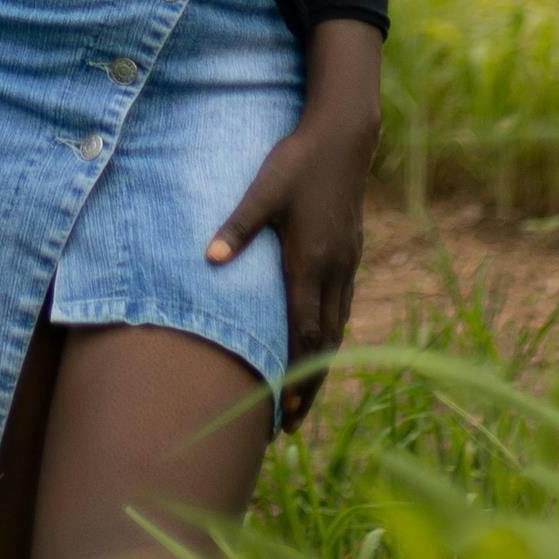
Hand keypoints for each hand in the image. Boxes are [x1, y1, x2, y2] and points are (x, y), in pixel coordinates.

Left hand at [206, 15, 382, 424]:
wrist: (344, 135)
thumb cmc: (297, 162)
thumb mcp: (262, 191)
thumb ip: (236, 228)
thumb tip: (208, 260)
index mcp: (309, 262)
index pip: (302, 334)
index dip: (293, 376)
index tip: (283, 412)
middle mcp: (333, 270)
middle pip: (323, 342)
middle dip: (308, 385)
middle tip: (293, 424)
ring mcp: (346, 261)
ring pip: (337, 325)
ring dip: (321, 361)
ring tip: (305, 393)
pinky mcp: (351, 250)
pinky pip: (343, 303)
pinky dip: (331, 331)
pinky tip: (320, 340)